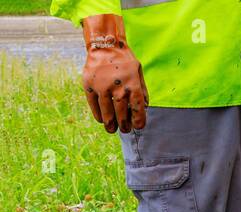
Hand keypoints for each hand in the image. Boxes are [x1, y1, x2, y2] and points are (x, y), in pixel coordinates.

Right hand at [81, 15, 147, 133]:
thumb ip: (142, 91)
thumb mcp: (138, 73)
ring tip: (112, 129)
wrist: (105, 45)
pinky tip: (101, 119)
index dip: (139, 121)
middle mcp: (118, 87)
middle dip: (124, 125)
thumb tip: (144, 109)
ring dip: (110, 123)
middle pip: (122, 113)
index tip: (138, 127)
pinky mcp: (89, 86)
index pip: (137, 109)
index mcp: (133, 85)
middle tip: (124, 130)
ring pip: (107, 112)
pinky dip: (98, 114)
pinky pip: (94, 105)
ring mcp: (102, 87)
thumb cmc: (124, 62)